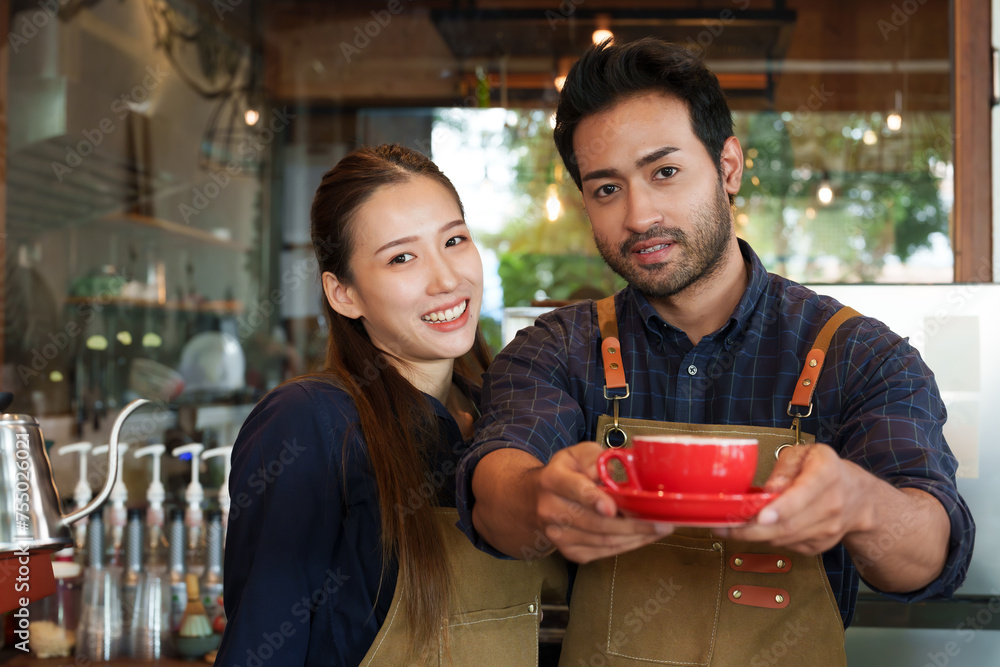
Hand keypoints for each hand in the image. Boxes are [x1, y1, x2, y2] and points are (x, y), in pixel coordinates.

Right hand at [535, 441, 671, 562]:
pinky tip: (643, 537)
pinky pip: (603, 552)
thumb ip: (593, 457)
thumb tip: (604, 471)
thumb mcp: (578, 454)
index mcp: (553, 479)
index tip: (612, 508)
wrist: (539, 499)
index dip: (594, 499)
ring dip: (635, 537)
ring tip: (659, 530)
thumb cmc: (569, 473)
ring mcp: (558, 534)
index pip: (575, 489)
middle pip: (596, 522)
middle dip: (632, 524)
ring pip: (603, 541)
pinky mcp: (569, 552)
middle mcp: (550, 509)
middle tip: (661, 522)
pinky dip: (627, 546)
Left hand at [724, 443, 873, 554]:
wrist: (859, 497)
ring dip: (753, 536)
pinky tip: (755, 529)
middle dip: (751, 529)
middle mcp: (831, 505)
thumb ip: (785, 467)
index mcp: (827, 475)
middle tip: (724, 526)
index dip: (782, 508)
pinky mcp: (820, 545)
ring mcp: (828, 529)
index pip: (804, 494)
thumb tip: (768, 490)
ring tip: (729, 527)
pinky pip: (787, 545)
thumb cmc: (825, 469)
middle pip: (788, 524)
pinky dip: (768, 538)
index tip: (761, 516)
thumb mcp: (806, 453)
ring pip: (784, 538)